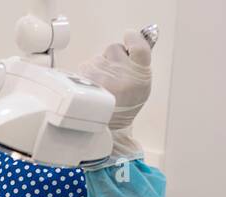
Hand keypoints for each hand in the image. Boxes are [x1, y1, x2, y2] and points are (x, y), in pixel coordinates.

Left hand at [78, 29, 152, 157]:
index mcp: (139, 76)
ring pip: (99, 57)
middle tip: (114, 75)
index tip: (130, 36)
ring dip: (100, 67)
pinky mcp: (84, 79)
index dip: (134, 38)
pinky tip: (93, 89)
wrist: (105, 130)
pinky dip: (89, 74)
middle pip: (115, 48)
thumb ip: (139, 65)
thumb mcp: (141, 88)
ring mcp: (100, 75)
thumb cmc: (124, 109)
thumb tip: (136, 39)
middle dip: (113, 57)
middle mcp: (120, 74)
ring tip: (103, 86)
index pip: (139, 46)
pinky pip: (87, 66)